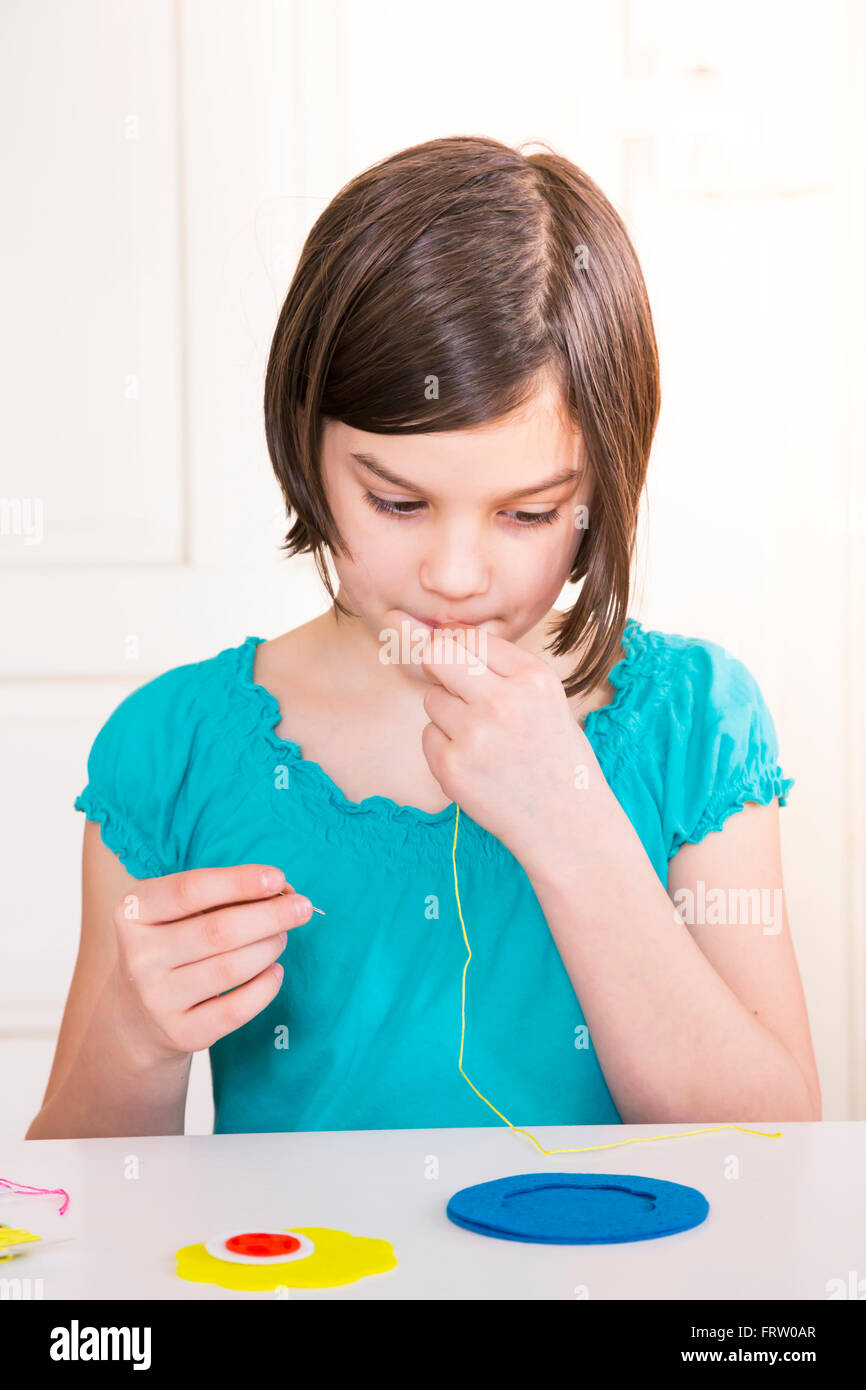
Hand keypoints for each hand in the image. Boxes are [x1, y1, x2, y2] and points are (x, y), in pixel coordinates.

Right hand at [109, 865, 313, 1063]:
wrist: (136, 1014)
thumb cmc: (171, 943)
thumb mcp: (177, 912)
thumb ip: (222, 895)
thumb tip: (282, 892)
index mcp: (133, 912)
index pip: (190, 890)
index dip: (238, 882)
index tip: (277, 878)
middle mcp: (139, 956)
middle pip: (218, 931)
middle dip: (270, 916)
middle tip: (301, 908)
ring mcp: (156, 999)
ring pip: (230, 969)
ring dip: (269, 948)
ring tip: (282, 937)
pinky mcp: (179, 1033)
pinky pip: (236, 1010)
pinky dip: (265, 987)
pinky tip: (275, 971)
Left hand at [420, 626, 606, 860]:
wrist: (567, 826)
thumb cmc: (557, 758)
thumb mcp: (549, 700)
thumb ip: (504, 667)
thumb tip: (446, 632)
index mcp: (534, 678)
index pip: (470, 637)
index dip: (459, 648)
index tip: (462, 662)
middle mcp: (504, 701)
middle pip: (437, 656)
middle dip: (441, 669)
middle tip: (457, 691)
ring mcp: (475, 735)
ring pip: (432, 699)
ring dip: (448, 715)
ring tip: (482, 740)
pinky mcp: (452, 768)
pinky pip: (429, 737)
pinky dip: (445, 749)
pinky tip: (476, 766)